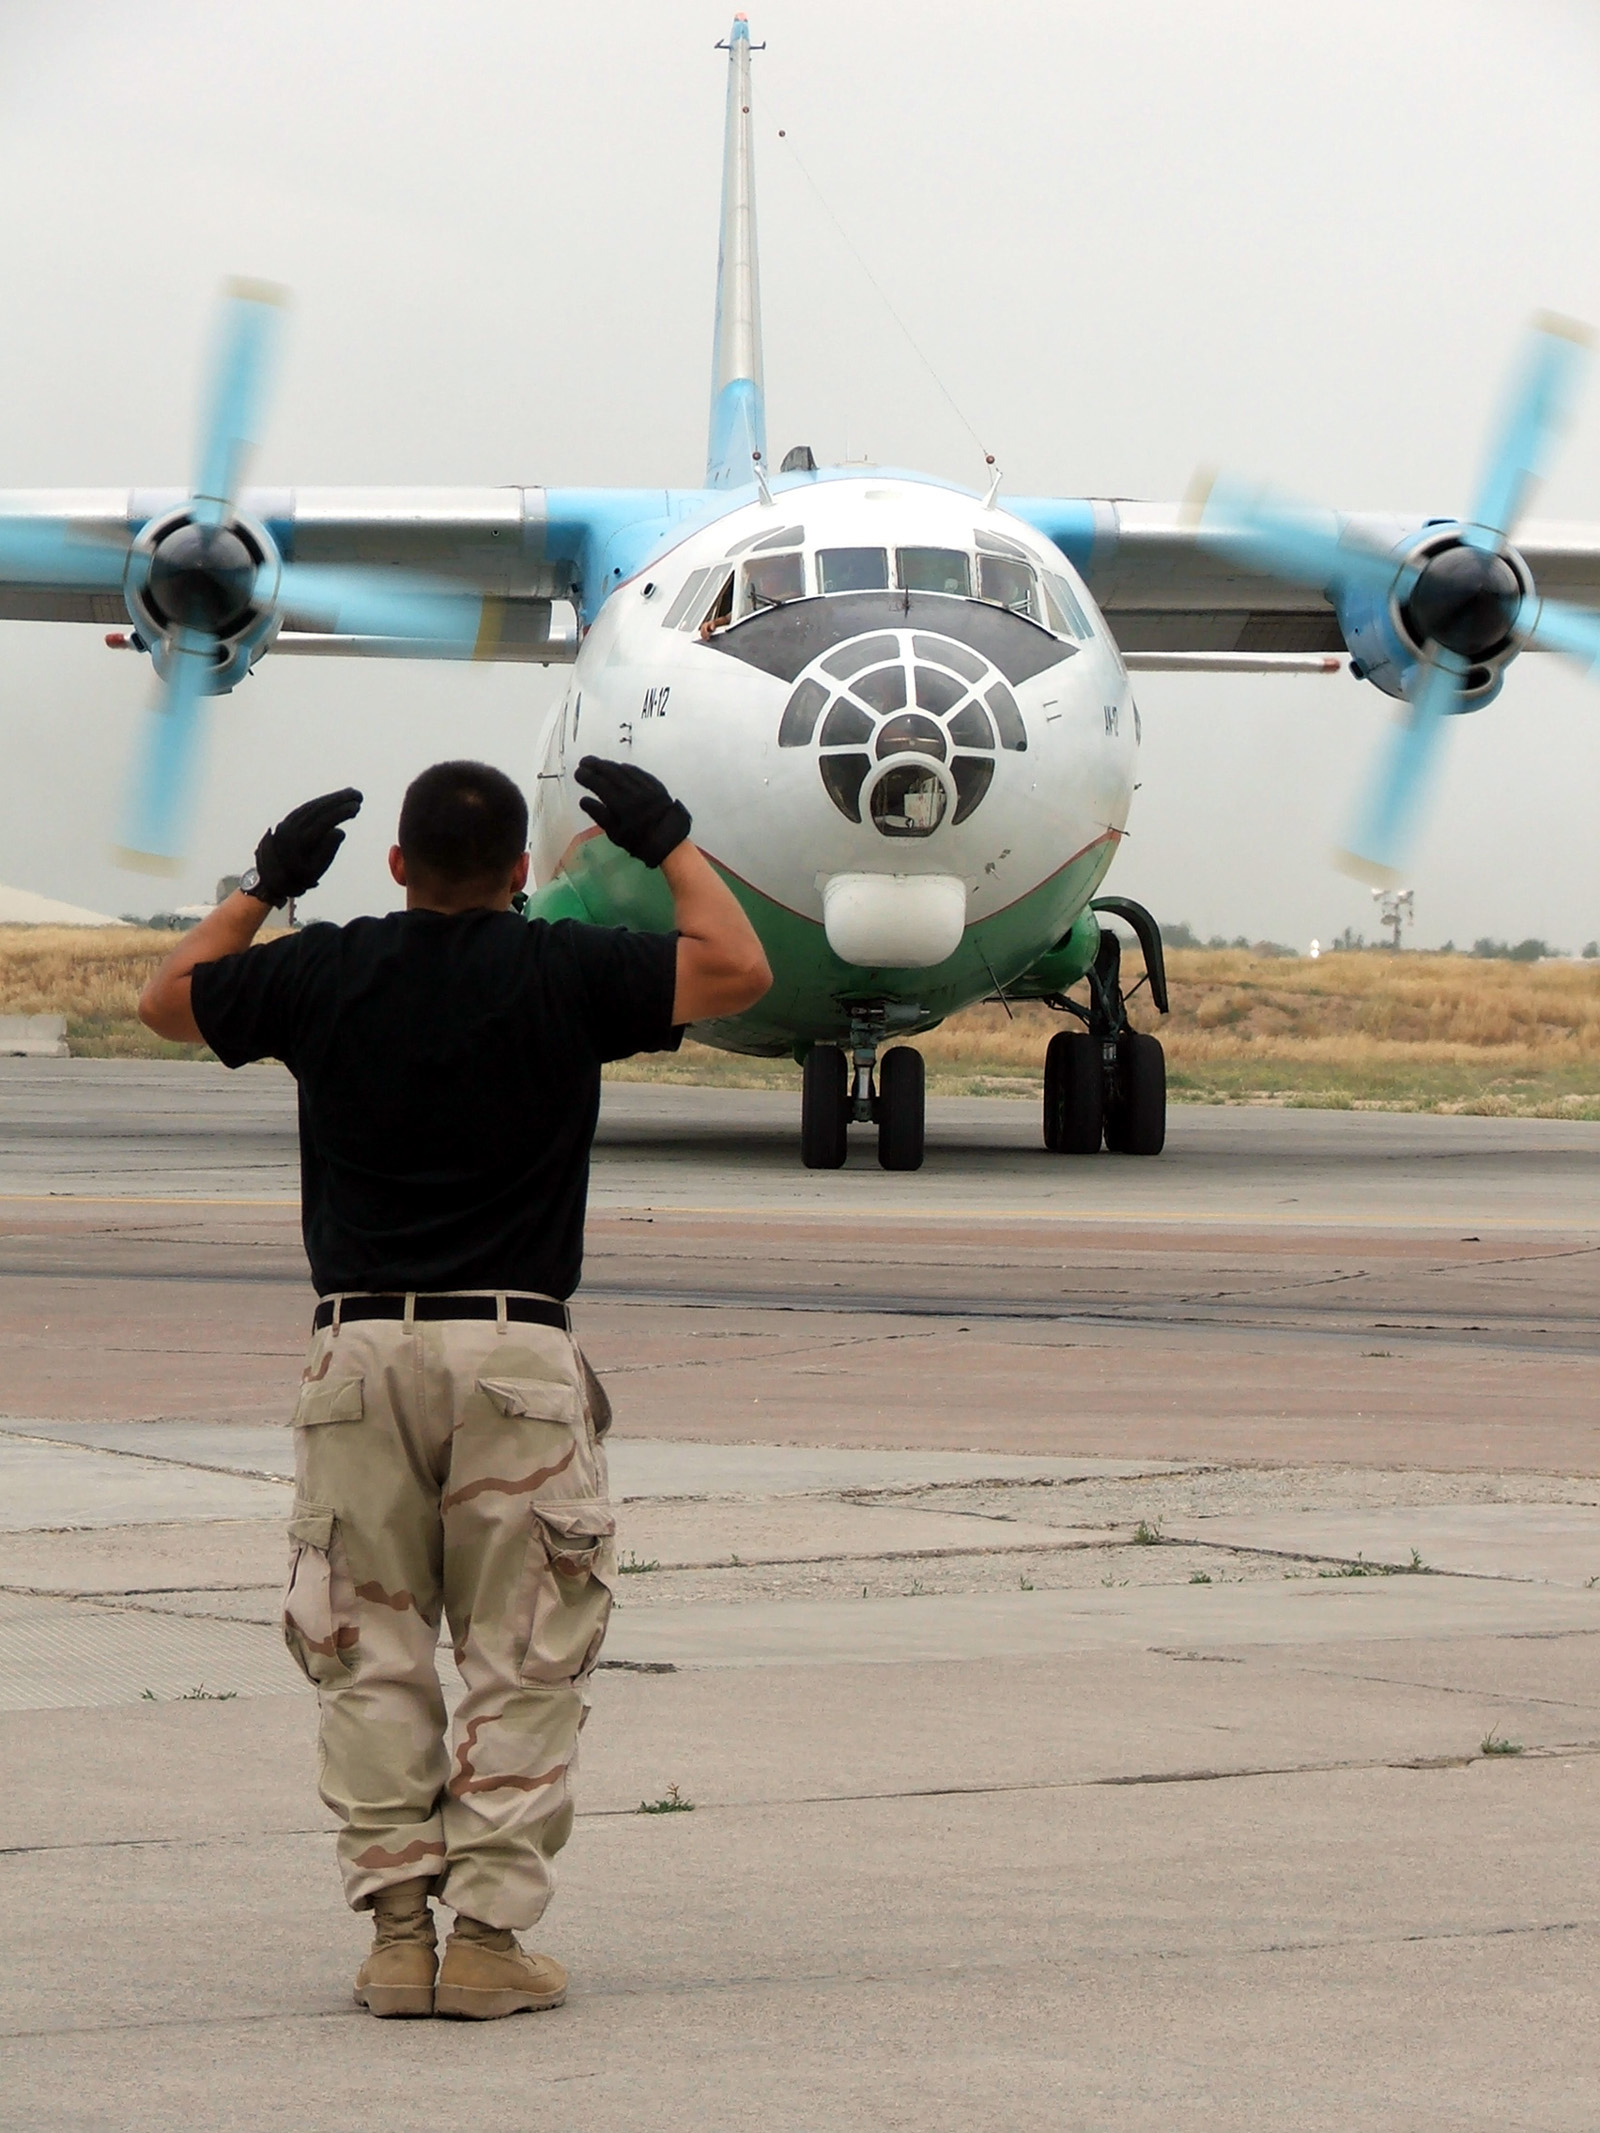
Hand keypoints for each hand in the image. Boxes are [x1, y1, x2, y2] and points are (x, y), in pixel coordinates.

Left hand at [250, 788, 362, 906]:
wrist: (270, 878)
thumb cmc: (297, 878)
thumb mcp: (314, 872)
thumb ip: (327, 852)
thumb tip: (340, 831)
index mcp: (298, 842)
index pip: (323, 822)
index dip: (341, 813)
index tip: (357, 807)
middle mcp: (291, 828)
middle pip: (318, 809)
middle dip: (339, 800)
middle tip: (358, 795)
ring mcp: (287, 822)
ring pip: (312, 805)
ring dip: (331, 798)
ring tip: (350, 794)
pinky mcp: (287, 820)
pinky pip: (306, 807)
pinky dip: (321, 802)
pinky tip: (333, 800)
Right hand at [575, 757, 690, 868]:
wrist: (669, 840)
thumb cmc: (639, 842)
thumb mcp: (616, 834)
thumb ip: (599, 815)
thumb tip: (583, 800)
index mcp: (620, 804)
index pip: (599, 785)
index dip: (587, 777)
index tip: (577, 772)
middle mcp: (632, 791)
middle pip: (611, 773)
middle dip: (596, 765)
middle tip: (584, 761)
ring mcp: (645, 786)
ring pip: (625, 770)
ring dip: (610, 765)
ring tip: (599, 763)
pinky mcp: (656, 785)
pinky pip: (639, 772)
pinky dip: (628, 768)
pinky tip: (622, 766)